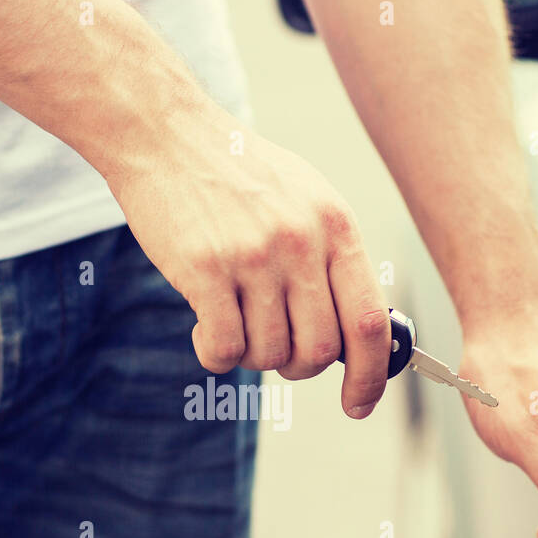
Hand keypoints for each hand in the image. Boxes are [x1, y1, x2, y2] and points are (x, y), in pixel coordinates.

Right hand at [105, 107, 391, 417]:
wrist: (166, 134)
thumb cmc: (238, 175)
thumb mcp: (307, 200)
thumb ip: (334, 260)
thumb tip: (359, 334)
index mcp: (336, 226)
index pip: (369, 322)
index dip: (370, 376)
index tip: (357, 404)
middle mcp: (301, 241)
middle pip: (318, 350)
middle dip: (297, 367)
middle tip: (274, 347)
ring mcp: (252, 256)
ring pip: (268, 354)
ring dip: (251, 356)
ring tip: (233, 322)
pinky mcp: (204, 269)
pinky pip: (223, 349)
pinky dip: (214, 354)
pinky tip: (204, 328)